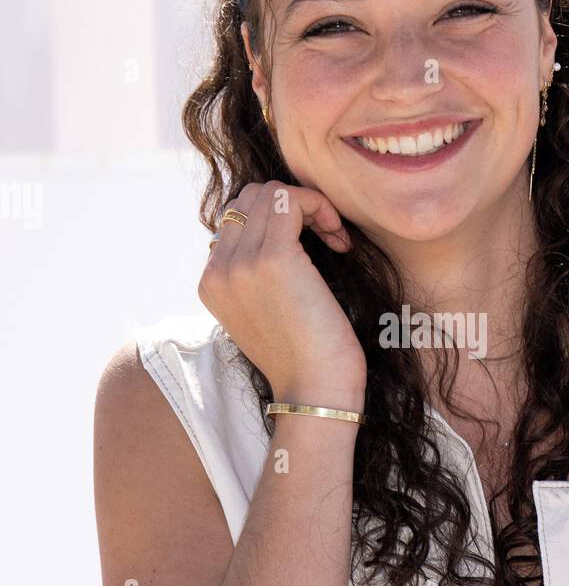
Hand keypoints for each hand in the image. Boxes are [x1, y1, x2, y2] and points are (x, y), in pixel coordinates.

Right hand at [198, 181, 366, 398]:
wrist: (315, 392)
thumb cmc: (305, 359)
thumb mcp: (267, 314)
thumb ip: (257, 278)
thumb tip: (282, 238)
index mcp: (212, 283)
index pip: (236, 218)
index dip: (279, 220)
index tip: (315, 246)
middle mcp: (217, 270)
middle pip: (250, 197)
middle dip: (293, 206)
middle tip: (328, 237)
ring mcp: (239, 263)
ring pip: (269, 193)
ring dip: (310, 205)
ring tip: (335, 237)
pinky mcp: (271, 258)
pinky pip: (290, 199)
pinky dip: (320, 206)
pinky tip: (339, 239)